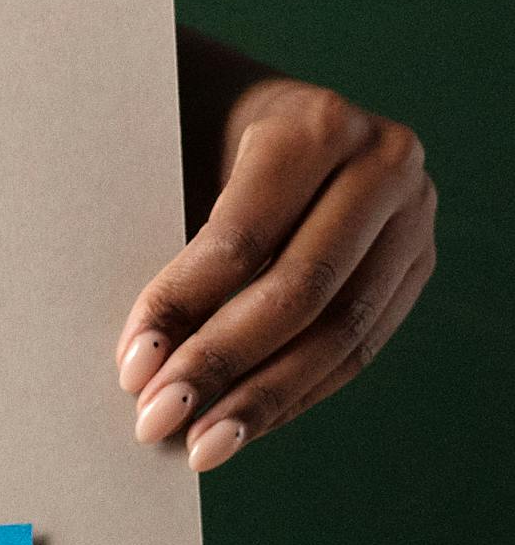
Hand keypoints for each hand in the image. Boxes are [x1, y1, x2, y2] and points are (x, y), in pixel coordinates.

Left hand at [118, 57, 434, 473]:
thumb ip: (159, 227)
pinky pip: (360, 344)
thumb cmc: (190, 122)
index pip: (244, 235)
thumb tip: (137, 362)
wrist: (250, 98)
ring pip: (341, 330)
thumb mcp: (172, 145)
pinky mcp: (415, 261)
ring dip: (266, 399)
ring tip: (202, 446)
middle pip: (301, 289)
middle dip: (224, 365)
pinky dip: (299, 390)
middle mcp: (383, 163)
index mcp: (314, 121)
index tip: (130, 365)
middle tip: (158, 419)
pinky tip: (247, 425)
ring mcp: (411, 216)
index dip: (184, 306)